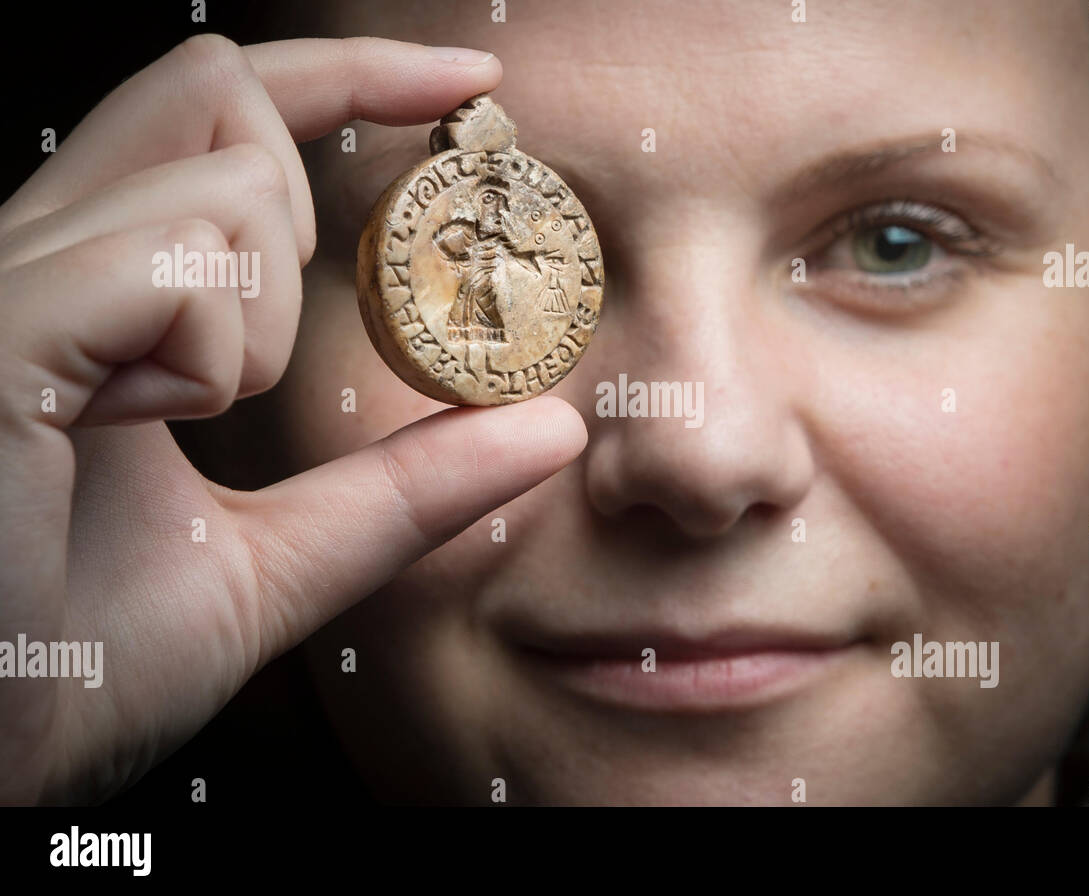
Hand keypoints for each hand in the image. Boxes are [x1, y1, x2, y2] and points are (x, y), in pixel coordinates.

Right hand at [0, 35, 586, 803]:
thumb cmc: (71, 667)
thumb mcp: (276, 564)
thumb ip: (403, 492)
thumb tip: (547, 429)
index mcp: (102, 299)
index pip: (220, 114)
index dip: (350, 74)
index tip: (468, 88)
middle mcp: (43, 259)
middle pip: (217, 93)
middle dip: (307, 196)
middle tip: (280, 341)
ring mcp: (12, 286)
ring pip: (220, 181)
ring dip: (267, 317)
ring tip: (187, 421)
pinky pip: (171, 263)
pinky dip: (214, 353)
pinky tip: (143, 424)